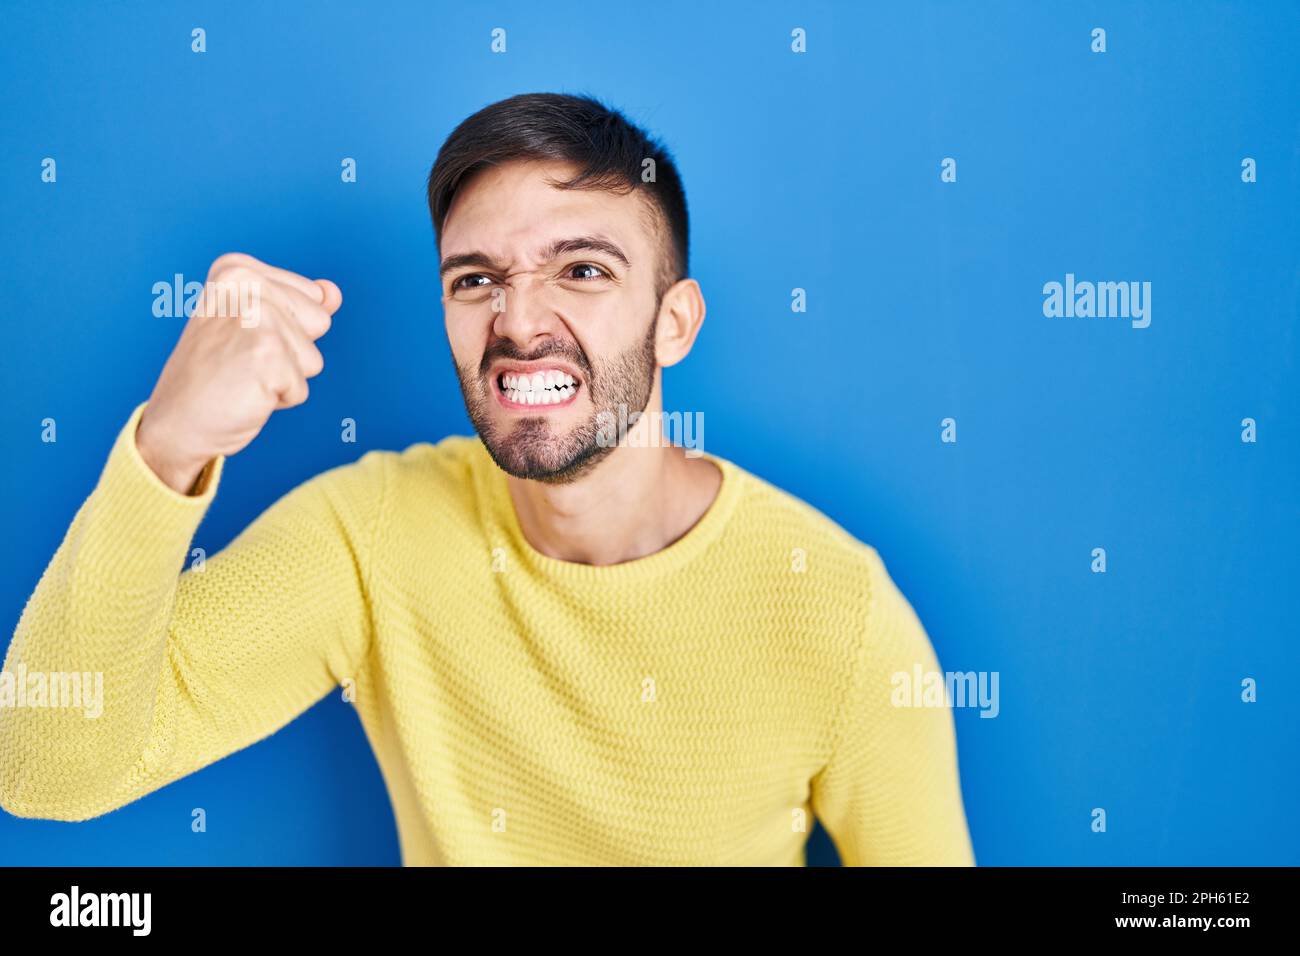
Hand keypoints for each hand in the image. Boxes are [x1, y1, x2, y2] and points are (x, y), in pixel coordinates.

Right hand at [135, 252, 341, 492]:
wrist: (175, 421)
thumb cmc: (215, 373)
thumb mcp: (255, 327)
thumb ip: (300, 304)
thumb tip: (333, 292)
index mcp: (238, 270)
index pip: (312, 298)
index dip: (286, 330)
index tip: (241, 340)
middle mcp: (244, 285)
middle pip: (319, 323)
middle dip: (291, 353)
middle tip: (242, 361)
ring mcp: (256, 320)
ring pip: (313, 358)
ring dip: (284, 377)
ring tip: (242, 376)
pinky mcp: (267, 357)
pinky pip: (302, 388)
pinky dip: (279, 400)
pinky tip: (243, 393)